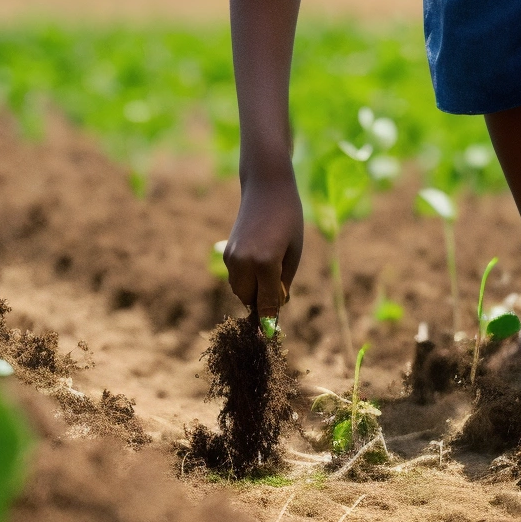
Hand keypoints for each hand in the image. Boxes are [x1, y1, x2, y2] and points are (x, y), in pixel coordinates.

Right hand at [223, 170, 304, 318]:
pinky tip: (261, 260)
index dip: (272, 318)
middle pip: (250, 300)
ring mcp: (232, 257)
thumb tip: (274, 307)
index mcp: (265, 263)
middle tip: (279, 290)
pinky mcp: (227, 252)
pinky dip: (246, 279)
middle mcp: (244, 263)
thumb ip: (282, 282)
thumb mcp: (294, 252)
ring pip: (240, 291)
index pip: (268, 303)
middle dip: (263, 301)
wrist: (266, 187)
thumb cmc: (289, 218)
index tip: (271, 334)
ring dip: (254, 290)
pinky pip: (236, 278)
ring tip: (271, 269)